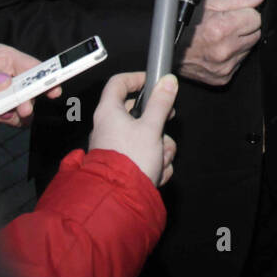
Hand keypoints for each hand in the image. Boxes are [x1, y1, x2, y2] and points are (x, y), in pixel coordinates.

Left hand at [0, 44, 58, 129]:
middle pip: (28, 89)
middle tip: (23, 107)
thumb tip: (7, 82)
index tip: (54, 87)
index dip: (45, 75)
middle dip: (30, 98)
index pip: (29, 66)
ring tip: (7, 113)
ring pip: (18, 107)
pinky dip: (3, 121)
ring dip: (18, 111)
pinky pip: (2, 120)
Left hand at [88, 71, 176, 185]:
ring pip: (145, 136)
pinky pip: (144, 155)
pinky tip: (157, 171)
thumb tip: (168, 81)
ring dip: (160, 147)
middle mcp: (108, 127)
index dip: (137, 78)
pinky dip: (155, 162)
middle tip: (167, 122)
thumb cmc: (130, 159)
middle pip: (138, 113)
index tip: (153, 82)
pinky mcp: (123, 163)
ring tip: (160, 158)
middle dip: (158, 123)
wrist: (119, 198)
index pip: (118, 83)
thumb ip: (161, 103)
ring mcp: (115, 146)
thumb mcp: (151, 128)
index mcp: (109, 112)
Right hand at [175, 0, 264, 86]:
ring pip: (249, 49)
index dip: (246, 14)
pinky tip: (218, 50)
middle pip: (255, 34)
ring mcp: (225, 67)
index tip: (236, 14)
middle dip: (245, 28)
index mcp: (222, 28)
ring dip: (239, 43)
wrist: (168, 49)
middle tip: (227, 26)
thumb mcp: (209, 3)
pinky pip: (239, 63)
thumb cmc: (185, 24)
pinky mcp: (223, 78)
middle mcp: (225, 50)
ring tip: (220, 38)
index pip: (256, 18)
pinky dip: (233, 56)